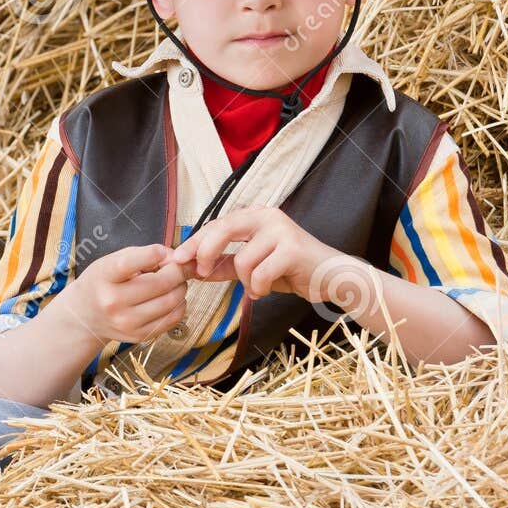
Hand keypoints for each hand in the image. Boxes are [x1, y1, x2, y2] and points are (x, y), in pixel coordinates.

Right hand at [43, 243, 189, 345]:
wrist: (85, 316)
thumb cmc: (102, 282)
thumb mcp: (112, 260)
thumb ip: (143, 254)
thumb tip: (176, 258)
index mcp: (104, 277)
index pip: (129, 264)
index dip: (152, 254)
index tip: (163, 252)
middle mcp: (113, 302)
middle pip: (160, 283)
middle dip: (178, 271)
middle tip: (179, 267)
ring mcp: (127, 322)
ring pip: (172, 301)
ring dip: (181, 287)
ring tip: (175, 282)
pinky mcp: (139, 336)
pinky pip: (173, 318)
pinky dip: (179, 304)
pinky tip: (170, 297)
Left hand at [167, 207, 339, 303]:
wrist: (330, 278)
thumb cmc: (290, 271)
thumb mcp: (250, 268)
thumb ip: (223, 265)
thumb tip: (191, 269)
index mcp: (254, 216)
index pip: (215, 225)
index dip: (194, 242)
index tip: (177, 259)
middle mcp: (266, 216)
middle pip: (222, 229)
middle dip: (204, 253)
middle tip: (199, 273)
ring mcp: (281, 229)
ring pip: (242, 260)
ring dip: (246, 282)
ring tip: (258, 287)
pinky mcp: (292, 248)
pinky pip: (260, 273)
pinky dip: (259, 288)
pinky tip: (267, 291)